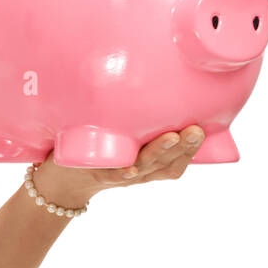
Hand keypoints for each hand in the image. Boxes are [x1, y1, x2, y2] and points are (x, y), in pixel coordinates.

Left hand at [30, 125, 206, 206]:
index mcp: (147, 166)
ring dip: (159, 153)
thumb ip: (140, 123)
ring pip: (144, 167)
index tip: (206, 130)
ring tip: (172, 136)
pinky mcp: (94, 173)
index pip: (177, 163)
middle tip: (197, 130)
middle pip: (166, 165)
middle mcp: (136, 173)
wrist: (61, 182)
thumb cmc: (96, 154)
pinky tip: (131, 167)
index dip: (193, 151)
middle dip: (184, 148)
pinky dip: (122, 172)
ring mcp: (116, 174)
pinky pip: (111, 174)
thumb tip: (161, 85)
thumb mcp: (123, 141)